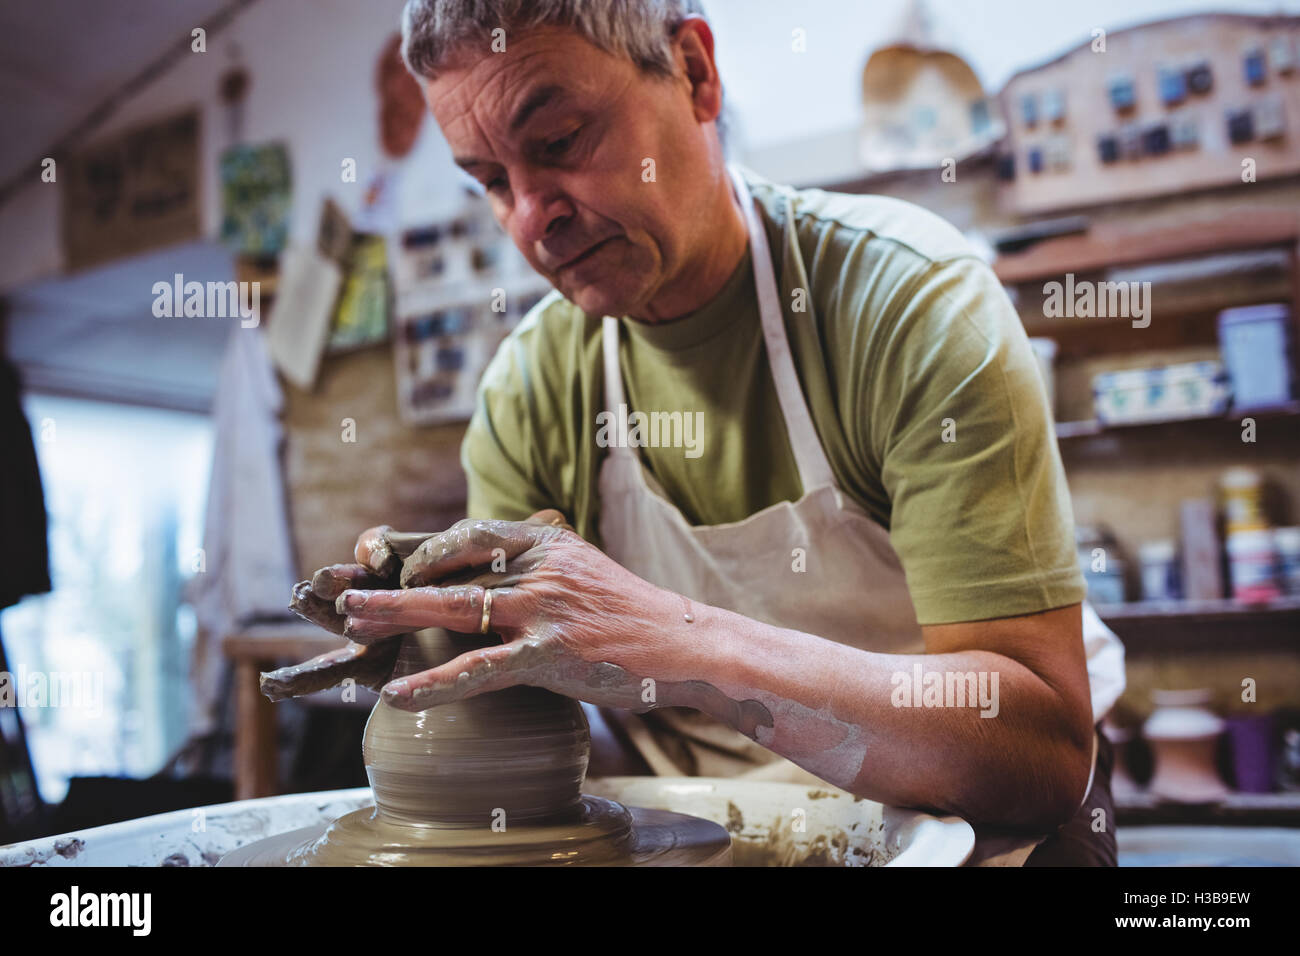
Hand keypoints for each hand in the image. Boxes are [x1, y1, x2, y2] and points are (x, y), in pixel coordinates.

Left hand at [335, 509, 685, 713]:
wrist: (683, 643)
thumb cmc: (626, 613)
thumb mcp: (579, 571)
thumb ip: (532, 568)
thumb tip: (483, 575)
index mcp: (544, 542)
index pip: (467, 534)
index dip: (420, 549)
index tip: (388, 565)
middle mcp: (540, 567)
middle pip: (451, 569)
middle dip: (393, 582)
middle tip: (345, 595)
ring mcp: (546, 608)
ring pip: (458, 608)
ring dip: (399, 615)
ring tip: (355, 626)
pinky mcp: (552, 652)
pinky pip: (482, 668)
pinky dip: (437, 681)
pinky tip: (402, 695)